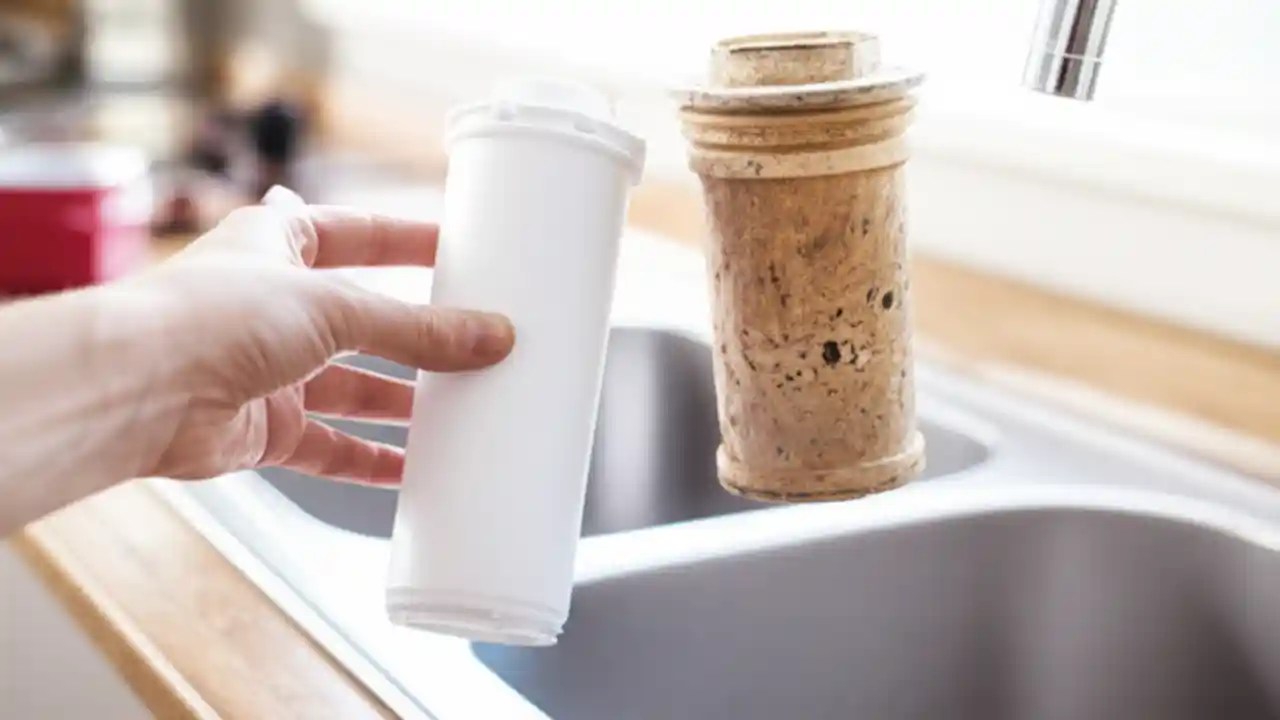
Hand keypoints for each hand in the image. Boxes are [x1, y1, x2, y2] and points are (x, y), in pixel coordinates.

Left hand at [138, 187, 512, 484]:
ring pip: (353, 387)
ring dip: (404, 401)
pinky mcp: (263, 428)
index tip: (462, 251)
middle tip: (476, 341)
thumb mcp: (335, 306)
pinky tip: (413, 469)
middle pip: (364, 320)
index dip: (407, 241)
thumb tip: (492, 336)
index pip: (357, 234)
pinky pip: (330, 447)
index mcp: (278, 244)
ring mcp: (267, 369)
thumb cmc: (211, 317)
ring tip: (462, 408)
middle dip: (418, 335)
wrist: (138, 391)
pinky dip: (370, 459)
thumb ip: (416, 328)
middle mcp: (273, 305)